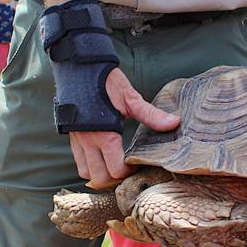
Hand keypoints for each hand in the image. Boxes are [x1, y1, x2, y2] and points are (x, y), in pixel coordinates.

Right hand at [70, 68, 179, 188]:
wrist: (78, 67)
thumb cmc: (105, 81)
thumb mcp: (130, 98)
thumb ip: (151, 115)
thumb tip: (175, 123)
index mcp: (105, 135)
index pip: (115, 170)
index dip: (129, 173)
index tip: (137, 165)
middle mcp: (88, 141)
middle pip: (99, 179)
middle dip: (114, 179)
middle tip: (127, 170)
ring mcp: (77, 140)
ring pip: (85, 173)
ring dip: (99, 174)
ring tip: (114, 165)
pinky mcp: (71, 135)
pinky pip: (78, 160)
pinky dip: (89, 165)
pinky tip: (102, 155)